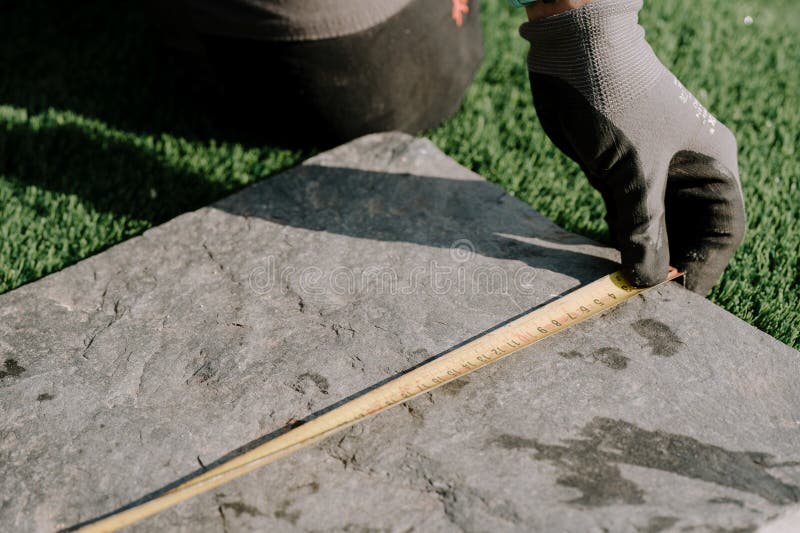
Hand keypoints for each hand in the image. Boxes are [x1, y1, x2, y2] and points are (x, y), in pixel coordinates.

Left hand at [520, 0, 744, 293]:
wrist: (574, 54)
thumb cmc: (617, 103)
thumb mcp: (634, 172)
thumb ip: (642, 228)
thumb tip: (646, 279)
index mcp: (711, 165)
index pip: (722, 229)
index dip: (705, 265)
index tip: (682, 299)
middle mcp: (687, 171)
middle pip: (690, 231)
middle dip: (673, 263)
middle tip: (649, 299)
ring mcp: (652, 172)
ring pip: (656, 225)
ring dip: (644, 253)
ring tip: (628, 288)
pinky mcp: (619, 173)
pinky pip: (626, 215)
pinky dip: (621, 237)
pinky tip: (609, 260)